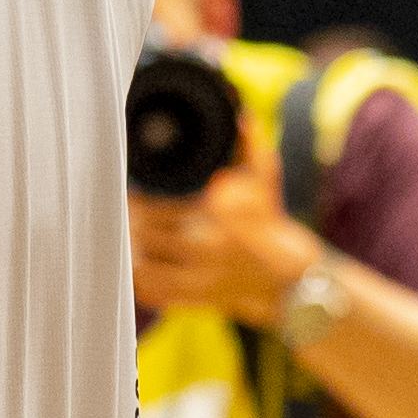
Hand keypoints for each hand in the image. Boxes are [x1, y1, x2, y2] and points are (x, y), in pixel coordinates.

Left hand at [130, 128, 324, 327]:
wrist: (293, 284)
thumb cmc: (275, 231)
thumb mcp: (268, 187)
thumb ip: (255, 150)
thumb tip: (244, 116)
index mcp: (221, 218)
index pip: (163, 206)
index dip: (139, 199)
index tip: (130, 190)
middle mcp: (208, 250)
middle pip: (149, 234)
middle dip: (133, 220)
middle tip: (124, 210)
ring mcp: (201, 278)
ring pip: (146, 265)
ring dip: (132, 248)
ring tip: (128, 234)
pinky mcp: (196, 301)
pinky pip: (155, 293)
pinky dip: (139, 279)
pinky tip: (136, 263)